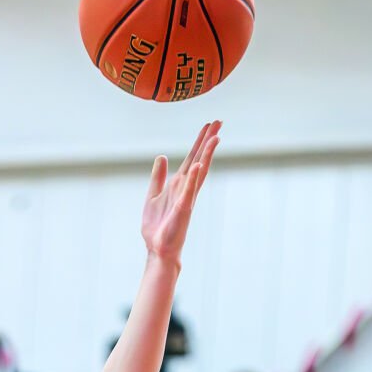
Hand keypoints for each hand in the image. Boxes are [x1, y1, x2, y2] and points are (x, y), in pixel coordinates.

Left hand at [141, 121, 220, 264]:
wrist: (158, 250)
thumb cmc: (157, 227)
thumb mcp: (153, 196)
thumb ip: (158, 177)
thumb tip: (162, 156)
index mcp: (179, 185)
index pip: (192, 158)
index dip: (199, 142)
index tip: (208, 125)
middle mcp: (186, 189)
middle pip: (199, 159)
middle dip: (208, 141)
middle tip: (219, 122)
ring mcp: (186, 198)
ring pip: (199, 172)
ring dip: (206, 154)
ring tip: (215, 137)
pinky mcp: (183, 210)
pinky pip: (189, 191)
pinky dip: (193, 178)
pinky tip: (197, 165)